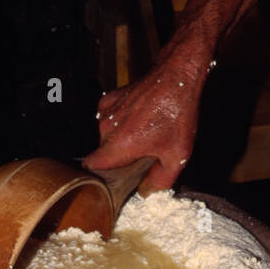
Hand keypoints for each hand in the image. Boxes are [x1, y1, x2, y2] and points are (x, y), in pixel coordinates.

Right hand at [82, 56, 204, 193]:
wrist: (177, 75)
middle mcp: (106, 128)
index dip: (99, 177)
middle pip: (102, 153)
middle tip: (143, 154)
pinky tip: (140, 117)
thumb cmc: (177, 113)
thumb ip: (160, 180)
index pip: (91, 168)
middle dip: (119, 157)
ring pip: (106, 136)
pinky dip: (121, 122)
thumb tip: (145, 193)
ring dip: (121, 138)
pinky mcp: (108, 98)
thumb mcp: (178, 155)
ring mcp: (105, 111)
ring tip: (146, 132)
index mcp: (118, 145)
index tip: (112, 180)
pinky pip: (109, 118)